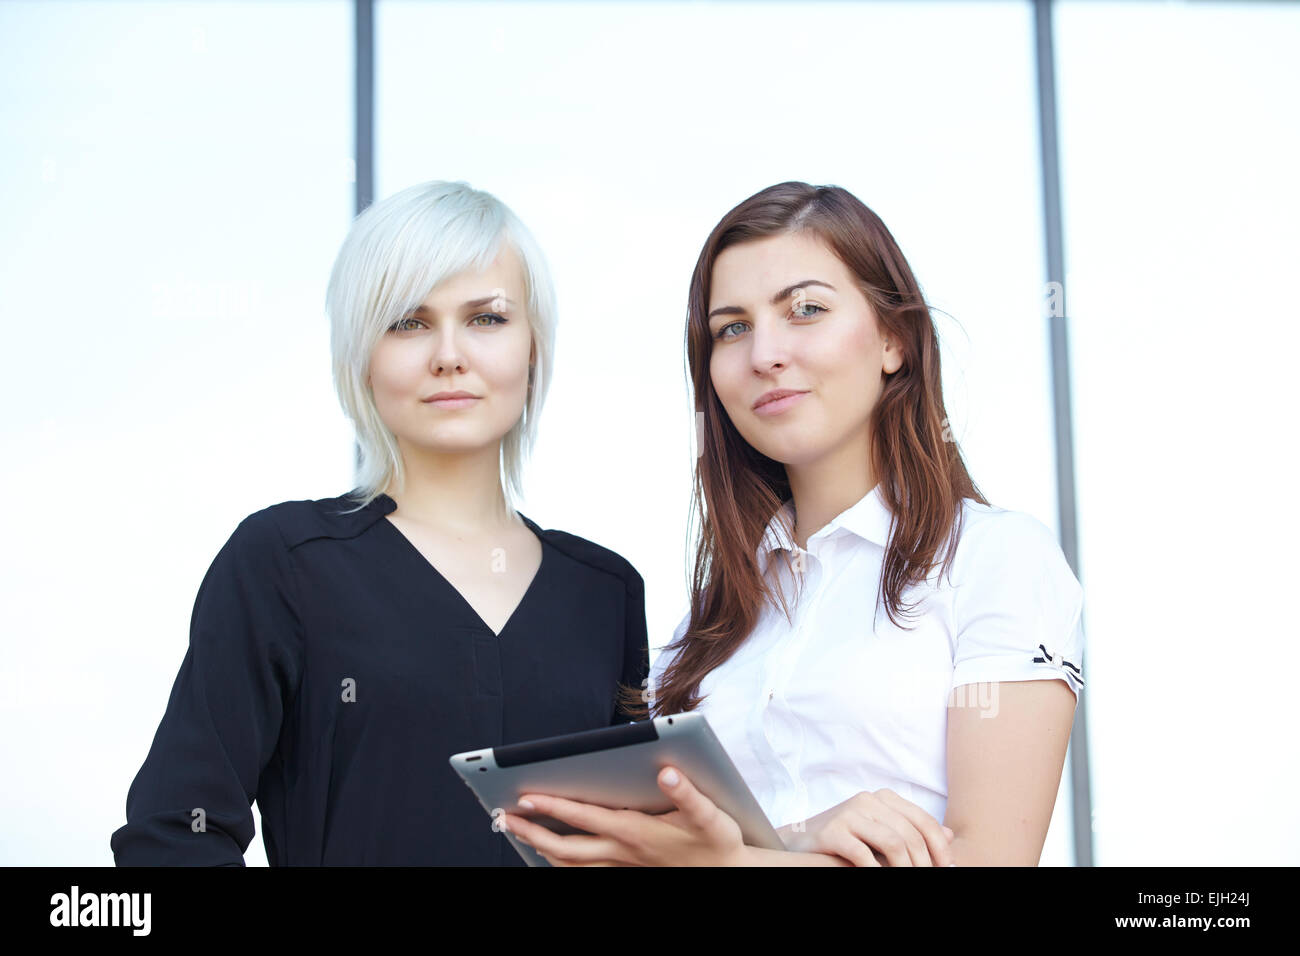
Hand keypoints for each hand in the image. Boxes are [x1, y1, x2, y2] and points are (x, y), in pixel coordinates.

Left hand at [499, 765, 751, 866]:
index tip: (525, 797)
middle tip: (504, 819)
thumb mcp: (709, 814)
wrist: (728, 873)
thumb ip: (687, 792)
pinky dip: (561, 863)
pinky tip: (551, 852)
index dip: (552, 808)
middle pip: (564, 847)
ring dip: (540, 848)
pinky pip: (584, 872)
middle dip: (530, 832)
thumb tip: (667, 772)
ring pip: (569, 864)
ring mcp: (622, 866)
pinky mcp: (626, 872)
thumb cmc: (717, 841)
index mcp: (635, 832)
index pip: (583, 819)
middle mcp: (622, 853)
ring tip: (518, 832)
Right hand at [778, 789, 955, 866]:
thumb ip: (912, 831)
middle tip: (930, 879)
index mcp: (884, 798)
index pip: (922, 821)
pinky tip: (881, 877)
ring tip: (910, 881)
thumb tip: (949, 835)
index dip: (940, 847)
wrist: (801, 840)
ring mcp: (850, 813)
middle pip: (910, 834)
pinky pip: (865, 855)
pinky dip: (878, 872)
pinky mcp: (833, 831)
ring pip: (893, 843)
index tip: (949, 868)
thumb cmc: (847, 838)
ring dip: (906, 869)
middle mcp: (868, 800)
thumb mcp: (882, 830)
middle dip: (925, 863)